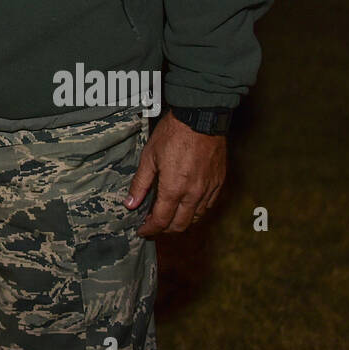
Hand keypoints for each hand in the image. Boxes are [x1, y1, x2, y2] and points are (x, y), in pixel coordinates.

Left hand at [125, 113, 225, 235]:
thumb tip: (130, 204)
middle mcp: (194, 194)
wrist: (200, 118)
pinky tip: (187, 205)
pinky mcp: (218, 183)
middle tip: (154, 226)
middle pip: (180, 225)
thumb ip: (140, 184)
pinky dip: (196, 211)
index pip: (161, 220)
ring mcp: (208, 189)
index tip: (142, 231)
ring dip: (181, 222)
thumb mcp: (149, 157)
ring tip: (169, 217)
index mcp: (174, 188)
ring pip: (196, 218)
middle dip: (165, 229)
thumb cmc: (173, 134)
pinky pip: (208, 206)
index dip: (150, 229)